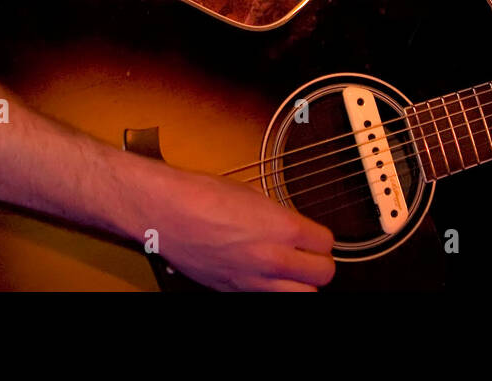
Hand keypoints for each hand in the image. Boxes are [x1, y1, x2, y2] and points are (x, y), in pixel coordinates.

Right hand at [127, 157, 335, 290]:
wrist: (165, 211)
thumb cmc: (200, 195)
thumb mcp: (250, 193)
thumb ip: (277, 215)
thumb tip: (290, 225)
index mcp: (281, 227)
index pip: (327, 243)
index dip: (321, 237)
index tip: (315, 235)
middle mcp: (272, 258)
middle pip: (323, 275)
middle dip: (320, 264)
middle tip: (310, 254)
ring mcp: (252, 279)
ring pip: (303, 296)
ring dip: (302, 283)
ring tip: (292, 271)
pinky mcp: (232, 291)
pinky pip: (267, 298)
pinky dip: (272, 290)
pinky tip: (264, 276)